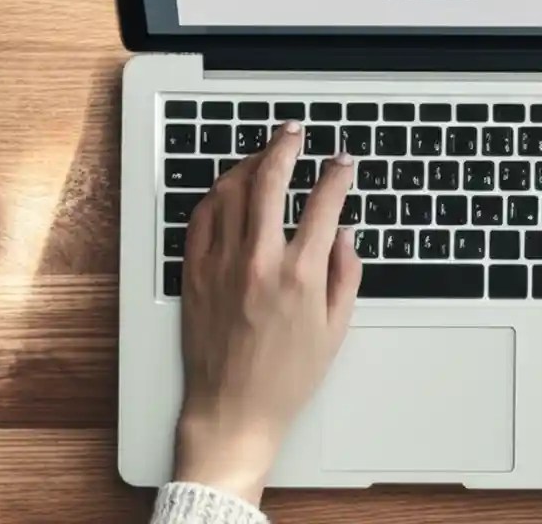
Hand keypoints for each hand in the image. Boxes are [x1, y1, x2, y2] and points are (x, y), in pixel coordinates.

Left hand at [173, 121, 361, 502]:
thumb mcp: (336, 329)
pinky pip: (202, 217)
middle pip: (270, 181)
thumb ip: (347, 274)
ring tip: (264, 152)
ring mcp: (222, 264)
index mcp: (301, 275)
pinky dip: (217, 193)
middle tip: (295, 132)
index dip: (336, 174)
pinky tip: (229, 186)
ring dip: (250, 162)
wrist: (233, 410)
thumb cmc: (286, 378)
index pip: (324, 203)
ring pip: (231, 191)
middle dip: (286, 147)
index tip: (342, 162)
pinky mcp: (195, 273)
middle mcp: (259, 262)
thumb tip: (345, 235)